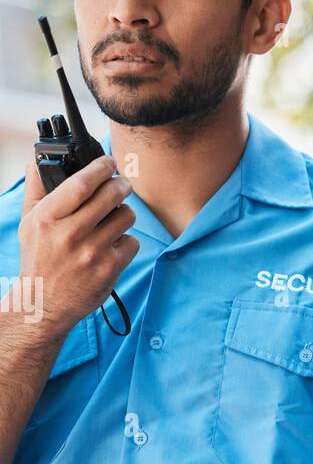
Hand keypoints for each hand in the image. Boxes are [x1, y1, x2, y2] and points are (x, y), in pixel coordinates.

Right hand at [18, 153, 138, 338]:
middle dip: (121, 185)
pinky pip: (132, 241)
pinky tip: (114, 244)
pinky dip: (127, 240)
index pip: (81, 184)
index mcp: (48, 218)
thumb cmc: (39, 258)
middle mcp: (70, 234)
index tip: (108, 162)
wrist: (45, 302)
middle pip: (110, 195)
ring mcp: (92, 252)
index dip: (100, 168)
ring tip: (115, 218)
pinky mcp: (109, 268)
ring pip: (126, 216)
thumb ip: (36, 190)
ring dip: (124, 213)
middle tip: (122, 184)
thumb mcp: (29, 222)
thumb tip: (37, 161)